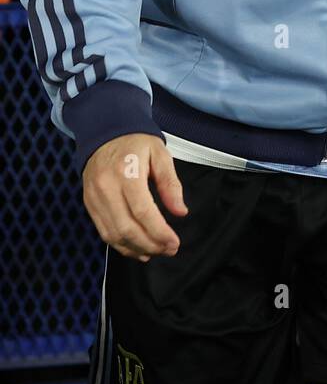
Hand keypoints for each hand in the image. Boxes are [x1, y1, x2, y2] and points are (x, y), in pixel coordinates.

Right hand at [82, 133, 187, 261]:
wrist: (104, 132)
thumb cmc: (136, 143)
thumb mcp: (160, 154)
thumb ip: (170, 184)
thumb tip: (180, 212)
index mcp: (126, 172)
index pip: (142, 211)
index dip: (159, 232)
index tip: (174, 242)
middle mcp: (106, 187)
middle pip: (127, 228)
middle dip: (150, 244)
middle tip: (169, 249)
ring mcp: (94, 197)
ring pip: (113, 234)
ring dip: (136, 248)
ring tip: (156, 252)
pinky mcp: (89, 204)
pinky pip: (103, 232)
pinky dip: (121, 245)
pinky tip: (137, 249)